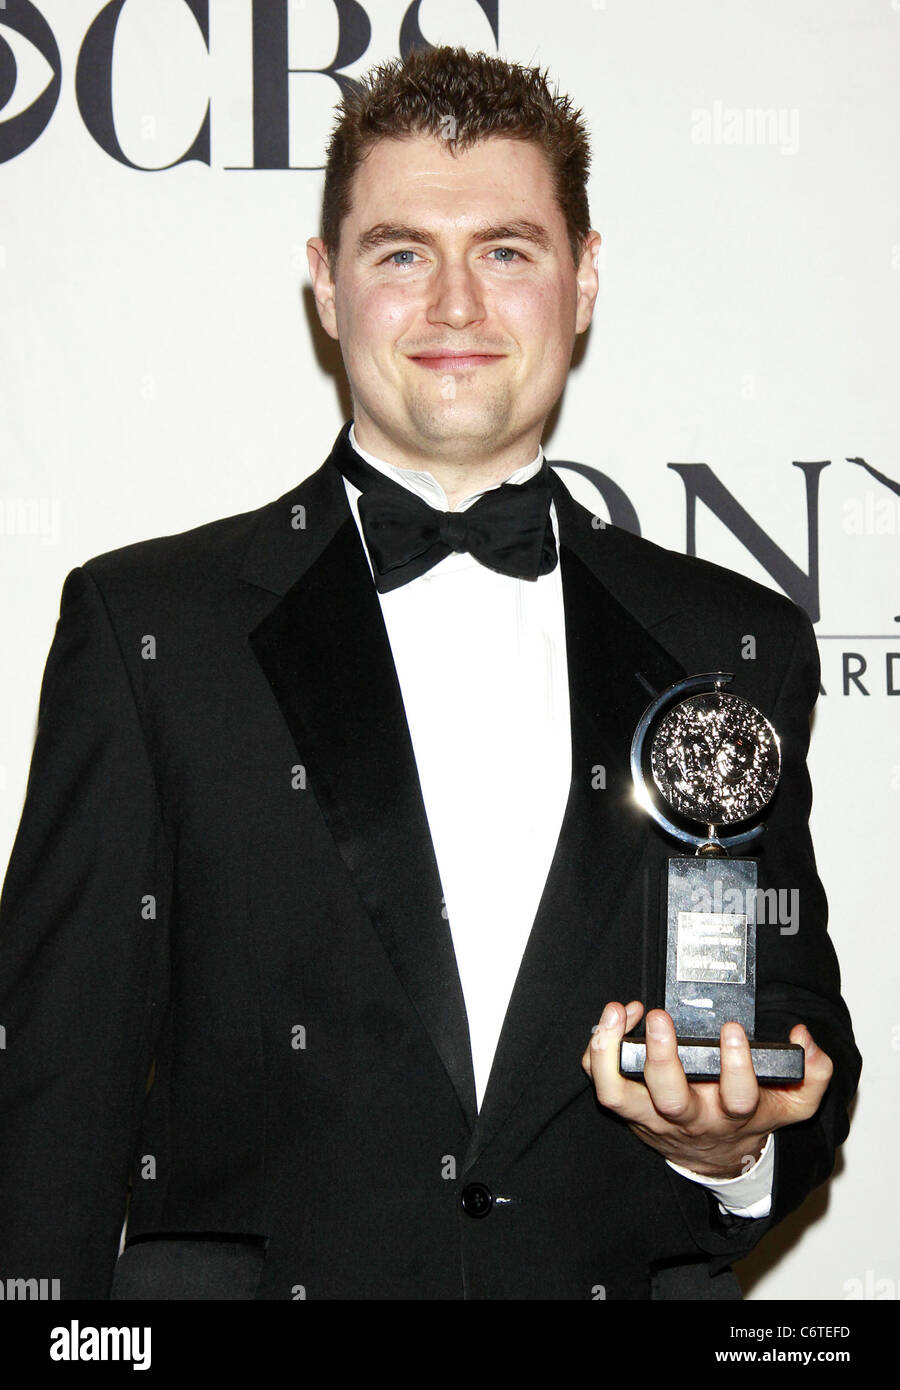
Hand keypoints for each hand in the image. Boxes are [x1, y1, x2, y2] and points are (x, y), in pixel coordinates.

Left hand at [581, 1001, 832, 1177]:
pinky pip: (600, 1084)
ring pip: (619, 1097)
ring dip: (611, 1055)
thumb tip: (803, 1039)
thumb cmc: (750, 1117)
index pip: (738, 1098)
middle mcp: (689, 1118)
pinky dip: (597, 1053)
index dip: (736, 1067)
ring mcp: (652, 1116)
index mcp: (732, 1115)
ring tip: (617, 1013)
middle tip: (660, 1017)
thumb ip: (812, 1074)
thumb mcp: (793, 1102)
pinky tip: (611, 1021)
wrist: (717, 1156)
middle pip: (671, 1100)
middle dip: (662, 1058)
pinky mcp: (627, 1108)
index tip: (734, 1030)